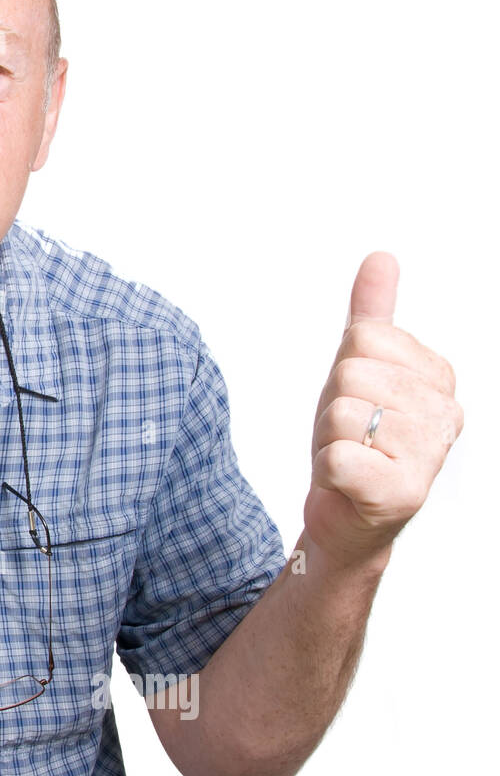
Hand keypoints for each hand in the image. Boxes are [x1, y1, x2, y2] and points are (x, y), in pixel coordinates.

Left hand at [305, 252, 462, 567]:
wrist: (347, 518)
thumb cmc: (356, 442)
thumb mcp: (358, 370)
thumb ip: (373, 315)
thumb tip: (381, 256)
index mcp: (439, 375)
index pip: (363, 337)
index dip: (343, 371)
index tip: (357, 404)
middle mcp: (446, 412)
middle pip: (350, 372)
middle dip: (332, 407)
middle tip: (349, 437)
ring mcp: (430, 454)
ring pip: (341, 412)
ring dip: (329, 440)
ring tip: (350, 459)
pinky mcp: (402, 492)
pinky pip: (338, 456)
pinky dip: (328, 471)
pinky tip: (349, 484)